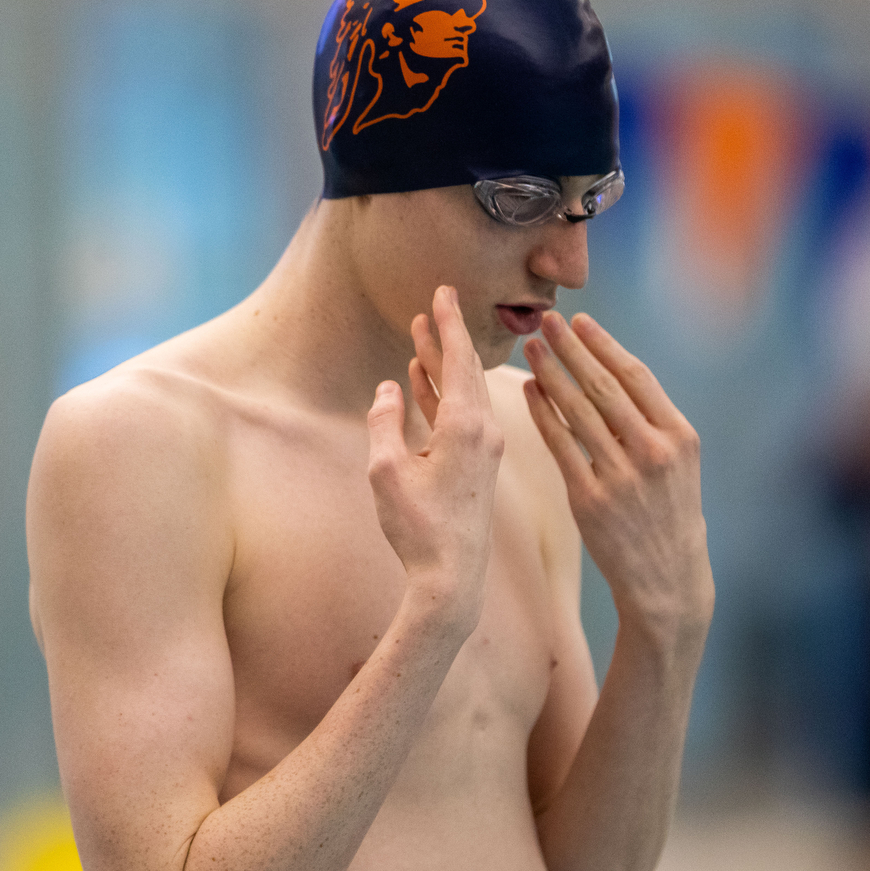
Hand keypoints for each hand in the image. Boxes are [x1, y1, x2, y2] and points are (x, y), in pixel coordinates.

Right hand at [367, 286, 504, 631]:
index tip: (443, 291)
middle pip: (466, 370)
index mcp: (466, 425)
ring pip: (465, 393)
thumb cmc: (419, 528)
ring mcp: (485, 450)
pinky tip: (422, 384)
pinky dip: (443, 396)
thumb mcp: (386, 471)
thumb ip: (384, 422)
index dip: (448, 323)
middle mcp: (484, 431)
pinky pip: (462, 416)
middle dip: (446, 338)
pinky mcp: (480, 467)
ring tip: (420, 339)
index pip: (459, 358)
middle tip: (432, 307)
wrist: (452, 578)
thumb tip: (389, 389)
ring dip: (443, 366)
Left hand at [524, 313, 713, 644]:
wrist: (667, 579)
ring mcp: (621, 477)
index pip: (637, 377)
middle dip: (570, 349)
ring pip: (578, 412)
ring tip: (531, 347)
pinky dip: (543, 415)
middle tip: (544, 320)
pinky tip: (529, 392)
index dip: (604, 345)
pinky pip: (560, 447)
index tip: (579, 320)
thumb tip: (607, 373)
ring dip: (551, 374)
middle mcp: (653, 452)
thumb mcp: (678, 465)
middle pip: (603, 387)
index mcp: (681, 436)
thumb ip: (650, 423)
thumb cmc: (669, 515)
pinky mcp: (591, 501)